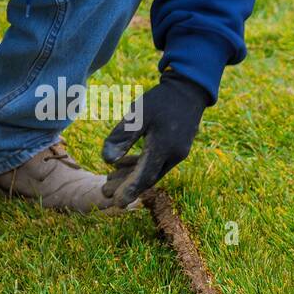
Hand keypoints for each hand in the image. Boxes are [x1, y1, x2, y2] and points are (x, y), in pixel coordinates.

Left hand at [101, 72, 210, 206]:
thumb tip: (106, 161)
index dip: (129, 190)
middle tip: (104, 191)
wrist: (188, 91)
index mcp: (163, 149)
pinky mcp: (177, 149)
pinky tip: (124, 163)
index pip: (144, 176)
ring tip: (109, 178)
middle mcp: (173, 156)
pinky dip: (141, 166)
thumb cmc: (161, 100)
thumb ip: (122, 137)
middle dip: (126, 186)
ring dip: (131, 176)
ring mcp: (177, 153)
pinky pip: (157, 164)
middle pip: (147, 178)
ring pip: (152, 172)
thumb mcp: (138, 114)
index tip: (116, 203)